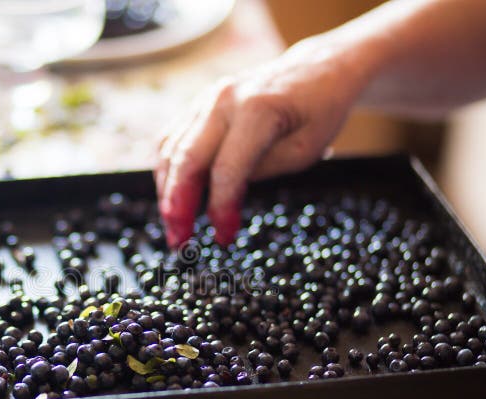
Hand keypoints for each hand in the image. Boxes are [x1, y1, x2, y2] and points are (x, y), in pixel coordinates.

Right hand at [155, 40, 366, 247]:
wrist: (317, 70)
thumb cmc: (318, 112)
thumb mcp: (303, 152)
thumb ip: (259, 171)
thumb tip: (221, 194)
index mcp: (257, 109)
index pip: (226, 170)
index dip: (221, 208)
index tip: (224, 236)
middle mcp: (224, 99)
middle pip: (187, 160)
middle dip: (178, 206)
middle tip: (181, 241)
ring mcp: (207, 99)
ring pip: (171, 150)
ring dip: (167, 193)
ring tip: (175, 226)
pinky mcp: (199, 104)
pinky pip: (171, 140)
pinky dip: (168, 172)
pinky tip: (173, 197)